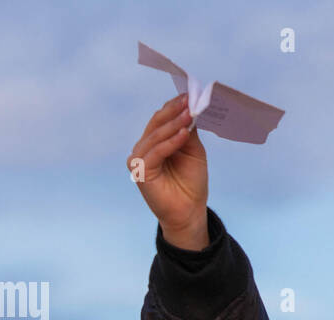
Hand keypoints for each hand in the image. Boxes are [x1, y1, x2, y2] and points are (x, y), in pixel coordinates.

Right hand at [127, 93, 208, 248]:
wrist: (189, 212)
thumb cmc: (191, 183)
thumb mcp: (193, 152)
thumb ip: (188, 132)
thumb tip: (189, 109)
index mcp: (154, 142)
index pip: (161, 119)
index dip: (173, 106)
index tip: (189, 94)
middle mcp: (143, 148)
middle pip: (156, 124)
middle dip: (174, 111)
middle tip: (189, 100)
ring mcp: (139, 159)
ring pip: (156, 136)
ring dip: (174, 124)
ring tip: (189, 114)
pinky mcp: (140, 171)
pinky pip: (156, 152)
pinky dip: (171, 142)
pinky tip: (185, 133)